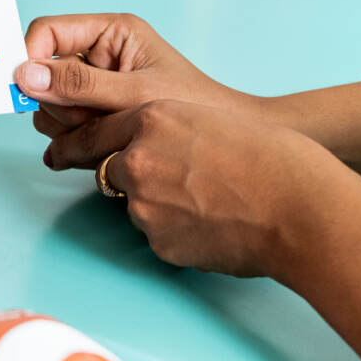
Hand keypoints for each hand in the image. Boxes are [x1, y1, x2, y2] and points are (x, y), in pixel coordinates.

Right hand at [13, 13, 252, 139]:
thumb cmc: (192, 108)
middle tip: (95, 118)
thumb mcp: (133, 93)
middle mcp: (96, 58)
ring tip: (107, 134)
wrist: (219, 151)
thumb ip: (79, 85)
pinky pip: (60, 132)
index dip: (31, 56)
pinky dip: (73, 146)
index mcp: (110, 34)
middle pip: (42, 75)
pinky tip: (99, 151)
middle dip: (61, 103)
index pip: (47, 33)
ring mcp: (92, 91)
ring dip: (67, 128)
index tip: (26, 87)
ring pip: (47, 107)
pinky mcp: (92, 120)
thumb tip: (24, 75)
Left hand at [41, 98, 360, 279]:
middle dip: (130, 177)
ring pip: (137, 205)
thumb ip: (169, 129)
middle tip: (170, 184)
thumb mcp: (211, 120)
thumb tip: (148, 148)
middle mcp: (138, 160)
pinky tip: (215, 225)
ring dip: (161, 206)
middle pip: (111, 171)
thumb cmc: (272, 160)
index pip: (97, 132)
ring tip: (213, 202)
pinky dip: (179, 232)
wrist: (300, 208)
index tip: (60, 151)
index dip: (79, 143)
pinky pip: (159, 235)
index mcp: (152, 118)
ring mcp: (145, 205)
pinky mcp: (159, 242)